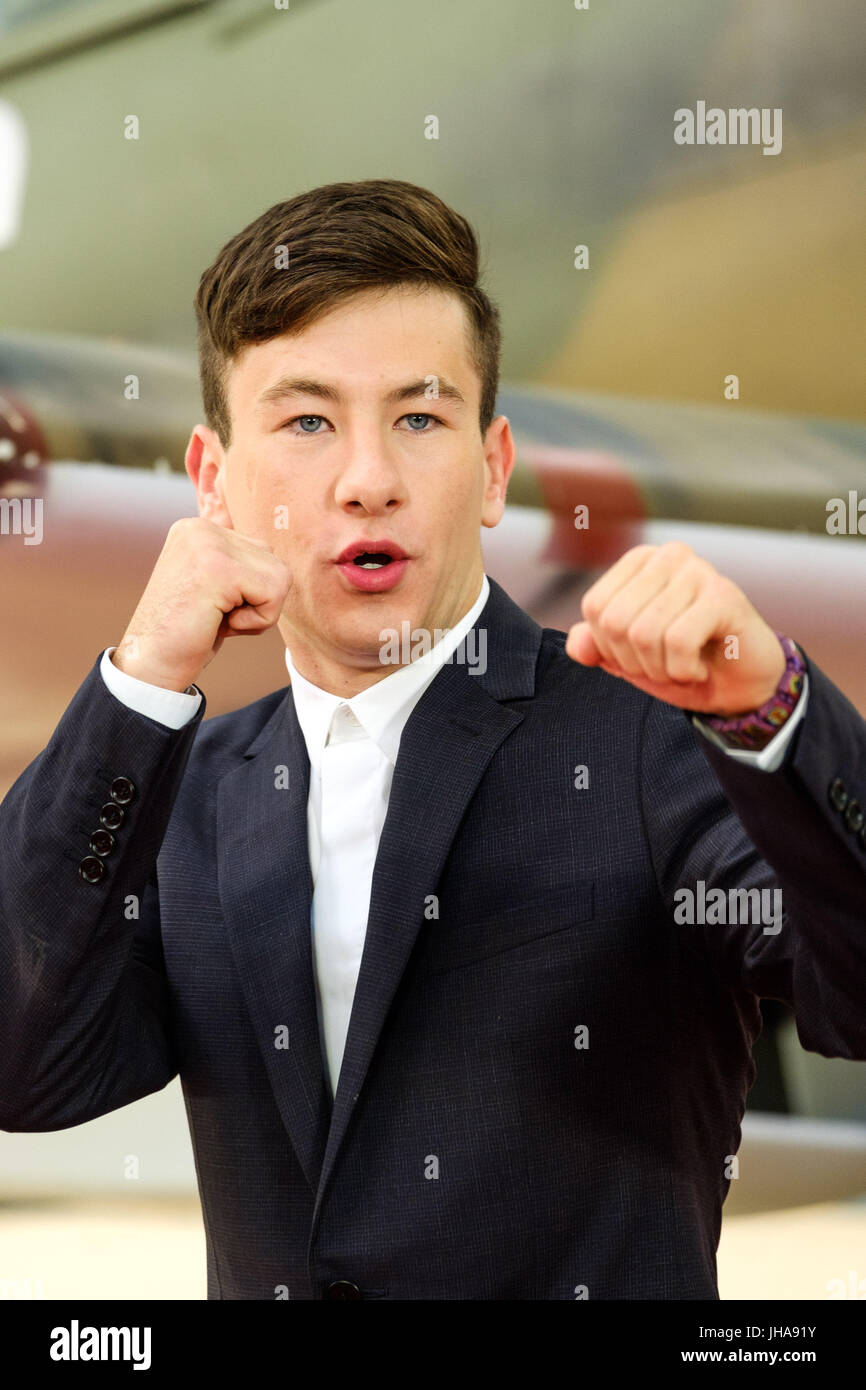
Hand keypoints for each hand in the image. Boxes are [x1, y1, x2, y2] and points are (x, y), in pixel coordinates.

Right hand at [111, 517, 291, 691]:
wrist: (149, 665)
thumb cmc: (185, 635)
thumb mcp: (213, 588)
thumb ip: (237, 564)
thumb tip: (277, 560)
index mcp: (197, 529)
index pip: (263, 553)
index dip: (250, 594)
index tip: (210, 607)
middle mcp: (200, 528)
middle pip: (276, 564)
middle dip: (256, 603)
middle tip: (213, 616)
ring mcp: (207, 544)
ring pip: (280, 579)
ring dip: (257, 613)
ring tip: (216, 619)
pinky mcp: (219, 568)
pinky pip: (273, 595)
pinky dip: (255, 622)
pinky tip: (218, 623)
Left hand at [565, 542, 785, 715]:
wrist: (741, 685)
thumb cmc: (685, 662)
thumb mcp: (629, 658)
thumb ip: (596, 646)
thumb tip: (576, 647)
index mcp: (640, 562)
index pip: (594, 608)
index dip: (610, 647)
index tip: (641, 655)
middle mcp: (668, 556)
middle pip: (615, 622)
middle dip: (635, 661)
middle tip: (665, 665)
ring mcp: (699, 571)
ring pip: (644, 634)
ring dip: (661, 669)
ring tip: (683, 666)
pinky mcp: (724, 595)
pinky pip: (677, 642)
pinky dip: (683, 669)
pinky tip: (700, 667)